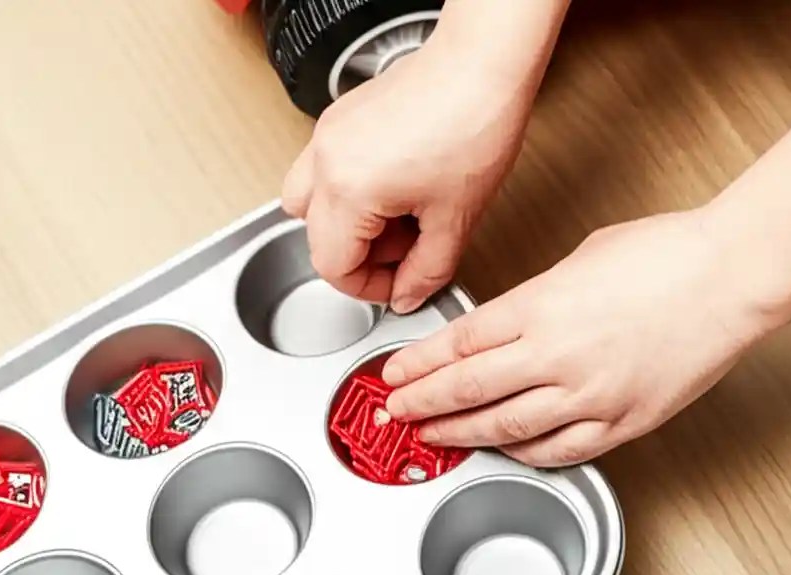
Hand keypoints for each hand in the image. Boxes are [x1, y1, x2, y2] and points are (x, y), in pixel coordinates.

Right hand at [280, 33, 535, 312]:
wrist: (481, 64)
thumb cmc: (474, 122)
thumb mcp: (456, 219)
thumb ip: (427, 271)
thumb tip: (407, 294)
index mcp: (348, 190)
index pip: (333, 266)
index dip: (367, 287)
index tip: (396, 285)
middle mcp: (326, 160)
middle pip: (316, 238)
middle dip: (360, 256)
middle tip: (405, 250)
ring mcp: (327, 135)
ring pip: (309, 203)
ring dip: (346, 223)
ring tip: (397, 216)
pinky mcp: (339, 118)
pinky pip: (323, 169)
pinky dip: (349, 190)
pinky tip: (395, 185)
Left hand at [381, 209, 787, 465]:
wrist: (732, 276)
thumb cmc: (666, 254)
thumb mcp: (579, 259)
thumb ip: (535, 298)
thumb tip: (509, 322)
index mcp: (540, 307)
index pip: (459, 344)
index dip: (418, 364)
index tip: (393, 374)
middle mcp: (557, 356)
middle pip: (468, 389)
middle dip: (422, 404)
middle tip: (394, 413)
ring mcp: (591, 394)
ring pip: (507, 428)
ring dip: (463, 435)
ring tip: (434, 438)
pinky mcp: (624, 420)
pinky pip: (562, 449)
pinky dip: (526, 454)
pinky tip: (506, 452)